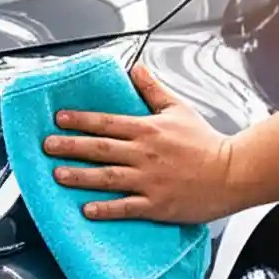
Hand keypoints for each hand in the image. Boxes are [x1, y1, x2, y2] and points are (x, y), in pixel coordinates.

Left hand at [42, 65, 239, 223]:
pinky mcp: (157, 204)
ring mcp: (150, 180)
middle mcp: (145, 154)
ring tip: (57, 174)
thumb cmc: (206, 143)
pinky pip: (126, 207)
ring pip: (107, 177)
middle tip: (47, 146)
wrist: (232, 173)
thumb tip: (135, 69)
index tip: (59, 119)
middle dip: (70, 146)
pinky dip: (106, 209)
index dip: (80, 120)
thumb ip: (153, 90)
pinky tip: (87, 209)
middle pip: (100, 148)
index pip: (106, 122)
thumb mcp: (179, 109)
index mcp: (148, 129)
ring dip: (80, 176)